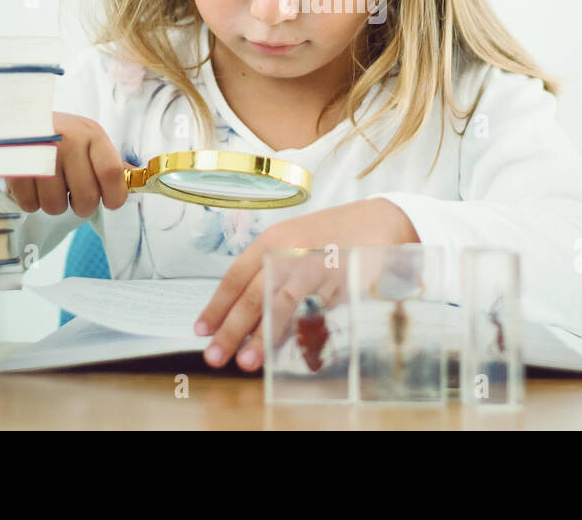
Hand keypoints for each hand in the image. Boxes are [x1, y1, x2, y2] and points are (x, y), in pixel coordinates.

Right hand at [5, 112, 135, 217]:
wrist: (15, 118)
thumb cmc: (59, 133)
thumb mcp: (88, 138)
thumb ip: (110, 161)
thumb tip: (138, 179)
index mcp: (91, 134)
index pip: (111, 172)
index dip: (115, 195)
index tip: (110, 202)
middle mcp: (68, 141)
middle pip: (86, 196)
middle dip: (83, 206)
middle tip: (75, 197)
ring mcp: (40, 153)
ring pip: (56, 205)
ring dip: (55, 204)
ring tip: (51, 186)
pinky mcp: (16, 166)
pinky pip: (30, 204)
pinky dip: (32, 202)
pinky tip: (33, 185)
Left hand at [194, 197, 420, 370]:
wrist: (380, 218)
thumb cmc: (331, 234)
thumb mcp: (293, 241)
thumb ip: (269, 270)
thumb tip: (243, 314)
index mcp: (273, 240)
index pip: (236, 276)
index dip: (217, 305)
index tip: (202, 331)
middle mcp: (290, 251)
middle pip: (253, 295)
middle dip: (231, 329)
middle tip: (215, 357)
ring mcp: (317, 266)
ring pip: (282, 305)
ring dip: (262, 336)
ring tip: (246, 362)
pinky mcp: (341, 281)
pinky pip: (317, 312)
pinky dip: (302, 334)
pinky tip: (289, 353)